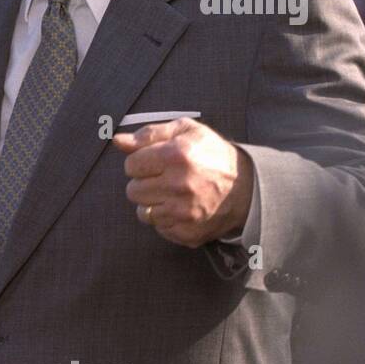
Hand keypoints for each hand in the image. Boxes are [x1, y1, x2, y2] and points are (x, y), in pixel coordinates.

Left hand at [112, 117, 253, 247]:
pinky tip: (180, 207)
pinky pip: (158, 227)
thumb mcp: (185, 131)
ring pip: (142, 212)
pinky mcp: (187, 232)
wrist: (247, 187)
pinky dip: (165, 219)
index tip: (155, 162)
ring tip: (172, 193)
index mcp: (177, 156)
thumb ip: (148, 134)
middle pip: (133, 190)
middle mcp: (179, 185)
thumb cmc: (212, 154)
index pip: (131, 165)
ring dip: (153, 203)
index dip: (140, 162)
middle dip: (145, 183)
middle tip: (165, 178)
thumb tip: (117, 141)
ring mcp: (184, 212)